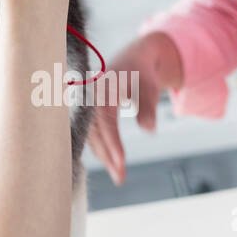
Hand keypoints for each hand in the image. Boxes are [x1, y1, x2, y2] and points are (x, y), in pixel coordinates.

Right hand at [86, 32, 179, 184]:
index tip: (121, 163)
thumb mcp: (149, 88)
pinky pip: (91, 131)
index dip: (112, 143)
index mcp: (102, 88)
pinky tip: (109, 161)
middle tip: (120, 178)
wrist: (135, 58)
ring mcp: (86, 103)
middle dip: (107, 156)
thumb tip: (148, 129)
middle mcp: (89, 96)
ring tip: (118, 175)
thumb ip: (148, 107)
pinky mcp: (88, 109)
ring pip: (91, 134)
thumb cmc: (143, 73)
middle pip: (94, 131)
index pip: (105, 121)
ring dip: (103, 155)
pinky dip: (100, 146)